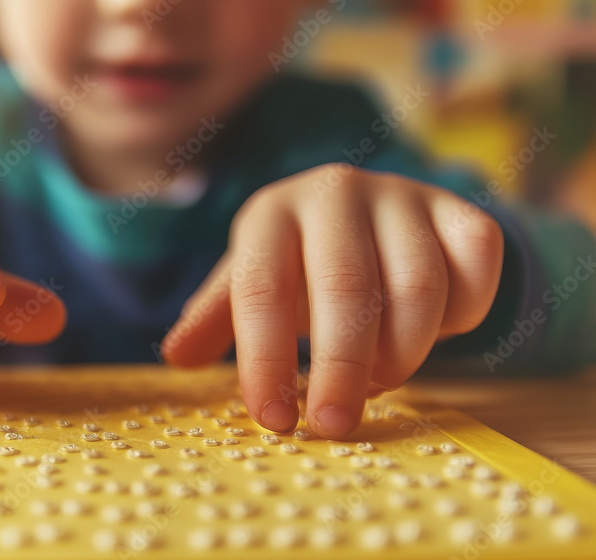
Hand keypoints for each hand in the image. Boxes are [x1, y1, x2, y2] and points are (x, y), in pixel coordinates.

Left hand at [162, 165, 503, 438]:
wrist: (370, 214)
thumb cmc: (297, 263)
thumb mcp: (248, 282)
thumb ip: (216, 319)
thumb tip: (177, 357)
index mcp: (271, 213)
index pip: (262, 290)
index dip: (266, 359)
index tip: (273, 419)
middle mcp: (335, 192)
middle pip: (345, 288)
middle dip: (340, 367)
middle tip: (334, 424)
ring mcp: (404, 195)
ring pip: (418, 288)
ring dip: (402, 352)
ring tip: (380, 379)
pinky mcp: (462, 210)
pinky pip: (474, 274)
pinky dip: (459, 320)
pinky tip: (431, 333)